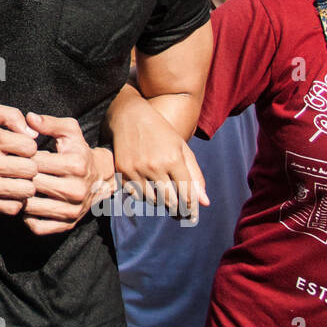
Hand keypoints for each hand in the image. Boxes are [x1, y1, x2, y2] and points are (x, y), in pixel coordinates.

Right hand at [0, 101, 38, 214]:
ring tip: (16, 177)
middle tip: (19, 163)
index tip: (19, 147)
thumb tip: (33, 134)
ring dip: (25, 184)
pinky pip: (15, 207)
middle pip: (31, 169)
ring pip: (27, 190)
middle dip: (29, 165)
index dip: (28, 146)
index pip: (30, 146)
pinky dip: (15, 200)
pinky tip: (8, 189)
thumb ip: (10, 114)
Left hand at [19, 113, 115, 235]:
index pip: (35, 162)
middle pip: (32, 184)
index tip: (14, 155)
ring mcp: (71, 210)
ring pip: (31, 207)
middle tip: (9, 172)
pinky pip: (37, 226)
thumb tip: (29, 118)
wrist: (101, 178)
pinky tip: (25, 204)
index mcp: (75, 164)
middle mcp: (75, 189)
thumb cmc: (79, 151)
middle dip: (17, 177)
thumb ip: (49, 123)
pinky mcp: (67, 224)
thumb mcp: (70, 131)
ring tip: (15, 187)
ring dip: (19, 197)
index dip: (20, 157)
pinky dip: (26, 217)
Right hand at [110, 92, 207, 220]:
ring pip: (152, 201)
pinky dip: (143, 195)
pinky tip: (146, 184)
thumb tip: (205, 203)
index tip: (191, 209)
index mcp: (173, 159)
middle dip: (177, 206)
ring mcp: (136, 169)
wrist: (130, 116)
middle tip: (178, 207)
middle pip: (170, 202)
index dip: (191, 206)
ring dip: (159, 200)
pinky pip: (136, 195)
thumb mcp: (182, 149)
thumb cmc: (162, 133)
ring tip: (161, 190)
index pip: (187, 195)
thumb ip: (195, 176)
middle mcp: (155, 165)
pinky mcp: (122, 171)